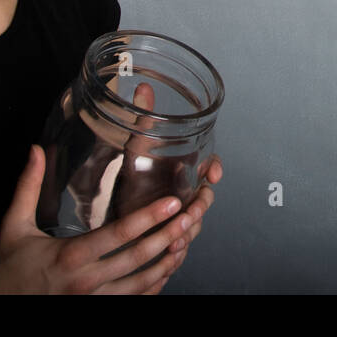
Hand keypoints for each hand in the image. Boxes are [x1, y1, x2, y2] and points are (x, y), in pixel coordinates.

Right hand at [0, 143, 208, 294]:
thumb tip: (35, 151)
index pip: (117, 235)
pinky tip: (166, 270)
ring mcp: (93, 301)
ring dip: (167, 262)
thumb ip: (28, 187)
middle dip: (167, 236)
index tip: (171, 203)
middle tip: (190, 217)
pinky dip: (154, 286)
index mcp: (69, 256)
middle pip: (137, 259)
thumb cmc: (5, 270)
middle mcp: (85, 281)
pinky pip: (133, 301)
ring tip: (186, 241)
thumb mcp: (13, 226)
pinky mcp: (95, 311)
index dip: (147, 218)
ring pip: (141, 284)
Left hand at [112, 82, 221, 283]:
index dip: (215, 168)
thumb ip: (143, 118)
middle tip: (191, 206)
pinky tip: (173, 249)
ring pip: (194, 223)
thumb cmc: (135, 176)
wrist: (122, 208)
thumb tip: (143, 87)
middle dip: (201, 204)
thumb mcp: (137, 147)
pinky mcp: (171, 235)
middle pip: (204, 198)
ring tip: (177, 233)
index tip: (213, 172)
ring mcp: (180, 215)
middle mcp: (187, 193)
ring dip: (189, 228)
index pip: (210, 166)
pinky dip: (179, 248)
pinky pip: (182, 243)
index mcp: (185, 170)